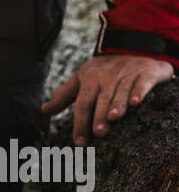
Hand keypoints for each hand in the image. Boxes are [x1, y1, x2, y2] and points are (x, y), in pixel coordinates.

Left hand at [41, 53, 173, 145]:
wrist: (134, 48)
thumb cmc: (104, 70)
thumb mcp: (82, 78)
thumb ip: (64, 95)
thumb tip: (44, 110)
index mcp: (90, 78)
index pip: (82, 102)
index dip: (80, 122)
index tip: (79, 142)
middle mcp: (108, 76)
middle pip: (101, 99)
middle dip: (99, 115)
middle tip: (99, 133)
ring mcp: (127, 73)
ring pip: (121, 91)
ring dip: (117, 105)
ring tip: (113, 119)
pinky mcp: (146, 72)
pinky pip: (142, 82)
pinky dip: (139, 91)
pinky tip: (136, 102)